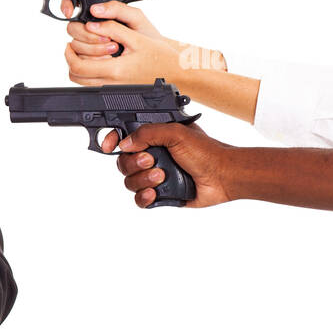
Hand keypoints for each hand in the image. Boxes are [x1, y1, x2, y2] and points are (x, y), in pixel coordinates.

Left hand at [62, 0, 220, 86]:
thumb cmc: (160, 54)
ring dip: (80, 65)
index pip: (79, 67)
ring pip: (83, 81)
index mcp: (115, 70)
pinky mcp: (115, 89)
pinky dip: (90, 71)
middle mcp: (111, 83)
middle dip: (72, 58)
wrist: (175, 70)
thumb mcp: (137, 35)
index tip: (69, 43)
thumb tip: (92, 23)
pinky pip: (93, 83)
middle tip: (75, 45)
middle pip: (75, 76)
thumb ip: (112, 27)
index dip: (69, 55)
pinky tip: (100, 58)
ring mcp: (112, 88)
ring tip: (88, 50)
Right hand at [99, 122, 234, 208]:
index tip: (108, 146)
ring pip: (129, 182)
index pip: (123, 138)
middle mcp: (152, 156)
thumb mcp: (176, 132)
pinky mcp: (160, 194)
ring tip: (162, 177)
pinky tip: (155, 193)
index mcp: (154, 138)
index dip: (112, 141)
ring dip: (143, 180)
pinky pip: (139, 200)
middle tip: (152, 160)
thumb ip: (148, 133)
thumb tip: (125, 144)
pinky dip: (144, 197)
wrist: (224, 176)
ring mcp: (155, 176)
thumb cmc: (206, 152)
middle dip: (133, 163)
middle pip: (122, 162)